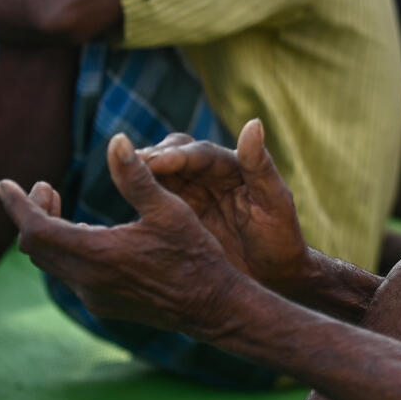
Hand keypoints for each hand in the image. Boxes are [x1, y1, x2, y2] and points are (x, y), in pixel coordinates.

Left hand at [0, 134, 253, 341]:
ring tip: (59, 204)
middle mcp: (87, 281)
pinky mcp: (103, 306)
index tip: (3, 184)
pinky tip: (86, 233)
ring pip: (50, 262)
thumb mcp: (169, 209)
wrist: (212, 307)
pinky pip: (69, 275)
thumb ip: (135, 177)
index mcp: (97, 254)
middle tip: (44, 187)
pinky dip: (65, 249)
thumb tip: (116, 140)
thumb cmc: (195, 254)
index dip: (16, 205)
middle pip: (35, 246)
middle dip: (32, 213)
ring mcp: (94, 297)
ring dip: (48, 232)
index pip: (35, 229)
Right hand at [129, 119, 310, 291]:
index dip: (178, 156)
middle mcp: (209, 175)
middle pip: (174, 155)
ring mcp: (192, 193)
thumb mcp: (276, 203)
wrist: (275, 276)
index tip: (154, 161)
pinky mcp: (179, 214)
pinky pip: (154, 199)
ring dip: (140, 173)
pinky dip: (138, 196)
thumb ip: (261, 166)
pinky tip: (122, 203)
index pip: (201, 154)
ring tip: (119, 177)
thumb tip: (253, 123)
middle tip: (129, 165)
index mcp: (233, 167)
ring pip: (159, 174)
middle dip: (151, 158)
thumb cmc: (281, 240)